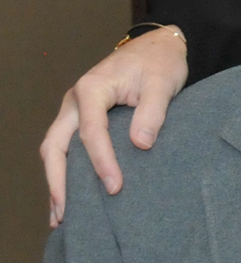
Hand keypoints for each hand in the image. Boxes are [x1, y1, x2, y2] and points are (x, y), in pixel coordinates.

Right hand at [40, 29, 191, 225]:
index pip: (91, 132)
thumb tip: (140, 145)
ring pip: (55, 149)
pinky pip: (67, 148)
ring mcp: (75, 111)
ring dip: (56, 181)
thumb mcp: (163, 83)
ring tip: (60, 216)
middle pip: (56, 145)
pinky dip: (64, 172)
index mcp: (92, 89)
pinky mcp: (81, 119)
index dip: (101, 161)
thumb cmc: (160, 62)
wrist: (157, 46)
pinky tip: (69, 198)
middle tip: (65, 213)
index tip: (115, 187)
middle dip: (58, 181)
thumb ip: (153, 112)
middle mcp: (75, 101)